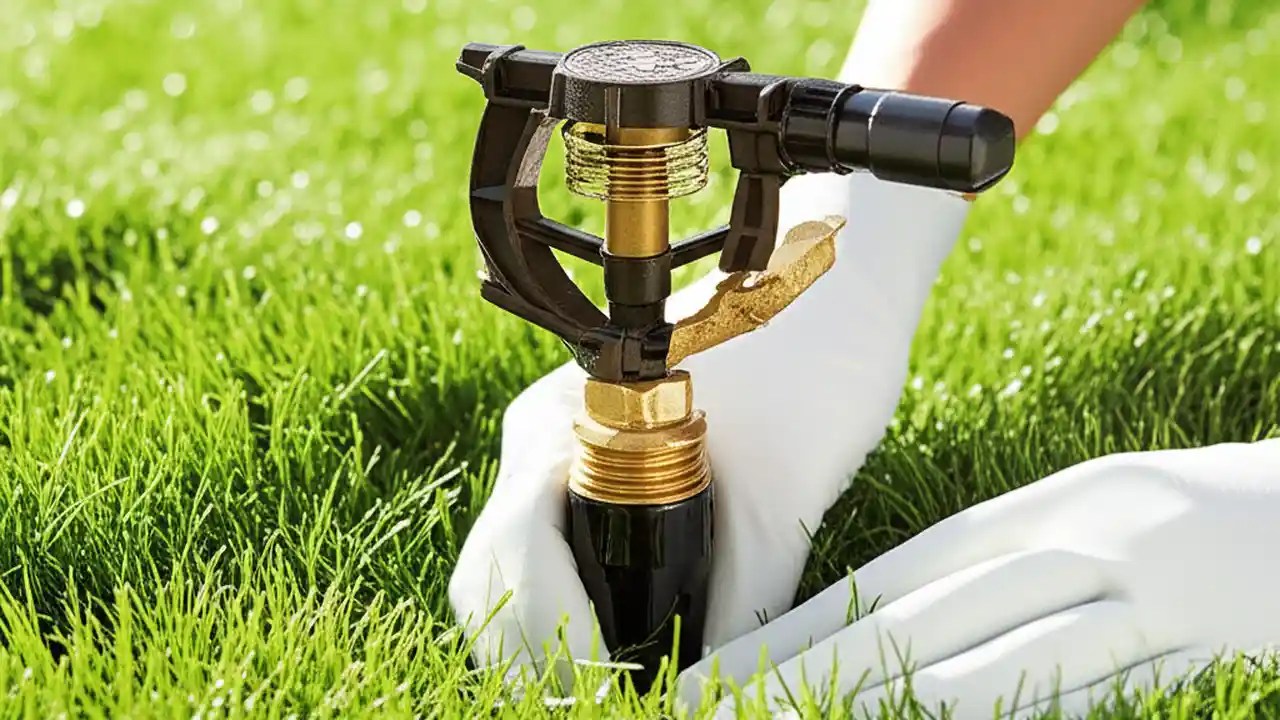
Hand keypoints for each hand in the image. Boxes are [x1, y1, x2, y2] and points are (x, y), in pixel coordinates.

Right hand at [448, 171, 972, 679]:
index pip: (518, 555)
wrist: (844, 277)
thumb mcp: (783, 493)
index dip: (555, 641)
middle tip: (603, 698)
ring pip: (511, 570)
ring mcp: (562, 448)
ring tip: (606, 687)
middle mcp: (540, 438)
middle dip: (535, 653)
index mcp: (560, 426)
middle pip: (494, 573)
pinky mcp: (594, 461)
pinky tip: (614, 651)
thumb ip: (746, 603)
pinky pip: (550, 553)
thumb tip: (711, 692)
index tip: (609, 691)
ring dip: (542, 642)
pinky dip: (565, 613)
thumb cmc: (815, 353)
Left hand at [677, 439, 1279, 717]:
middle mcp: (1081, 537)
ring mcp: (1144, 586)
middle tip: (704, 709)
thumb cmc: (1240, 525)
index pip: (901, 575)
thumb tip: (928, 633)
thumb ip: (1027, 575)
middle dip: (800, 671)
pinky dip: (996, 709)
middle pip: (915, 614)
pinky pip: (1081, 682)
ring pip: (982, 655)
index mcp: (1052, 508)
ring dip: (868, 701)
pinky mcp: (1204, 630)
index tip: (723, 672)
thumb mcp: (1121, 530)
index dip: (806, 628)